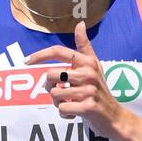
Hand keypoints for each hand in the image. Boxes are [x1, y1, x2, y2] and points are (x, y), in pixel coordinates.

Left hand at [24, 22, 141, 140]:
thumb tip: (80, 23)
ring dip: (58, 102)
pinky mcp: (88, 107)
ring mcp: (89, 90)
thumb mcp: (94, 67)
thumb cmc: (100, 91)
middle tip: (59, 92)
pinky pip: (62, 109)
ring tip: (70, 103)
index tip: (26, 61)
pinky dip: (64, 114)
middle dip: (49, 87)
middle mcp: (89, 73)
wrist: (115, 117)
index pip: (59, 51)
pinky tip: (74, 113)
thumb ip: (84, 46)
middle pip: (51, 74)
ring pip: (55, 94)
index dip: (40, 55)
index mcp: (88, 62)